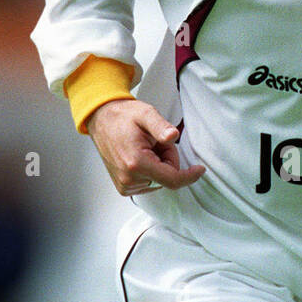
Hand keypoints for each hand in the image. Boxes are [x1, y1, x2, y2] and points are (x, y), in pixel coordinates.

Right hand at [87, 99, 204, 195]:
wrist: (101, 120)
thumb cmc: (124, 116)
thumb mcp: (146, 114)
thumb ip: (161, 126)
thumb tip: (173, 136)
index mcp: (136, 163)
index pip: (172, 180)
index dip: (189, 176)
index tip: (200, 170)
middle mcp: (129, 179)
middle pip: (167, 178)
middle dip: (167, 160)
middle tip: (155, 142)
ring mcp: (125, 185)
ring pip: (158, 181)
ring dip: (158, 166)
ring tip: (144, 148)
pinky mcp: (124, 187)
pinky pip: (149, 183)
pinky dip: (150, 171)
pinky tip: (139, 157)